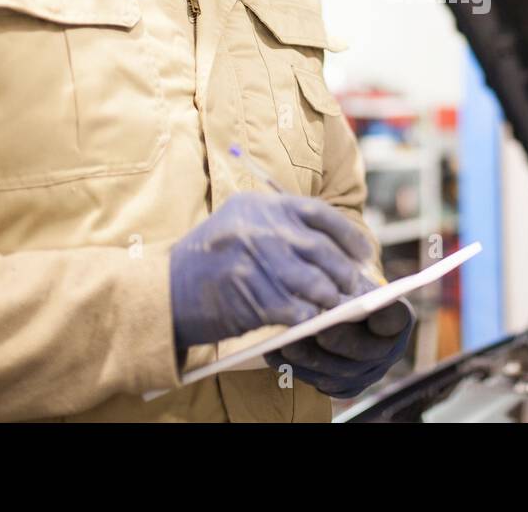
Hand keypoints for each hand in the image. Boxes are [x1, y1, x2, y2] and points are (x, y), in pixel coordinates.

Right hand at [169, 191, 373, 351]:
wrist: (164, 292)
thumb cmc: (211, 264)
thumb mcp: (243, 229)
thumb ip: (285, 233)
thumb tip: (338, 256)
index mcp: (260, 204)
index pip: (317, 212)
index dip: (346, 235)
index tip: (363, 254)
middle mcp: (257, 224)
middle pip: (318, 248)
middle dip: (345, 273)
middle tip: (360, 290)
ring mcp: (249, 255)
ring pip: (308, 279)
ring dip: (330, 298)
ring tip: (341, 309)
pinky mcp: (244, 288)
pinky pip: (288, 305)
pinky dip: (306, 316)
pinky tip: (313, 323)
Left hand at [265, 283, 415, 398]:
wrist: (337, 312)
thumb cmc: (342, 288)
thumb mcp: (348, 277)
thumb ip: (344, 279)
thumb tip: (327, 285)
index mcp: (396, 317)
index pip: (395, 317)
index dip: (383, 314)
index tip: (365, 306)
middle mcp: (389, 350)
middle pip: (367, 351)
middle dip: (340, 340)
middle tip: (317, 330)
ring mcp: (369, 372)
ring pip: (341, 373)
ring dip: (312, 359)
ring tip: (286, 345)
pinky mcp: (347, 387)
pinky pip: (324, 385)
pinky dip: (301, 372)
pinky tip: (279, 358)